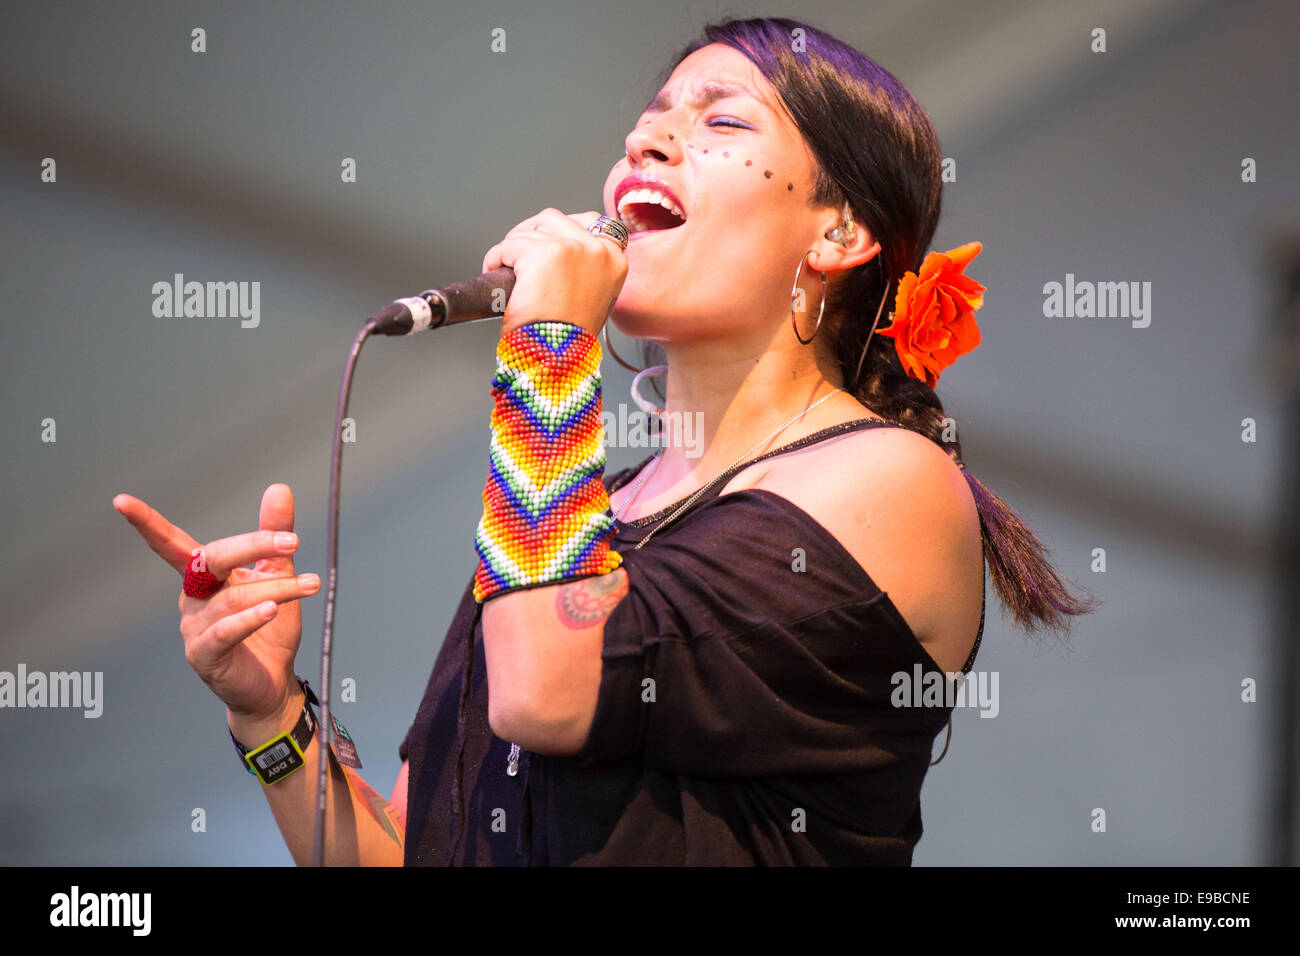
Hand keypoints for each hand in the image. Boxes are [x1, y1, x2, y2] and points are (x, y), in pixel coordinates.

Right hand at [112, 483, 318, 722]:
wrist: (273, 681)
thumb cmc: (269, 627)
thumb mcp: (275, 574)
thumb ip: (274, 535)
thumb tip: (278, 488)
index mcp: (203, 576)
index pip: (172, 544)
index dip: (147, 523)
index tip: (120, 501)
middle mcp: (192, 598)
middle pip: (210, 561)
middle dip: (251, 545)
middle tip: (292, 541)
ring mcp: (194, 628)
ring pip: (232, 597)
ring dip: (276, 589)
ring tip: (310, 584)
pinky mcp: (204, 656)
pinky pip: (224, 632)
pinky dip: (249, 619)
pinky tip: (271, 611)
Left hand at [481, 208, 627, 337]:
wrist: (557, 360)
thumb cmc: (569, 339)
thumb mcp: (592, 298)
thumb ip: (586, 270)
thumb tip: (560, 253)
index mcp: (615, 261)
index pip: (593, 221)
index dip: (562, 230)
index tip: (545, 240)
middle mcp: (598, 250)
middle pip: (555, 219)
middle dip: (531, 233)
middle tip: (517, 255)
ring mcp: (572, 249)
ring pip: (530, 230)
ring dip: (513, 246)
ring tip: (506, 269)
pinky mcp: (542, 254)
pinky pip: (509, 245)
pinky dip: (496, 257)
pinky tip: (495, 273)